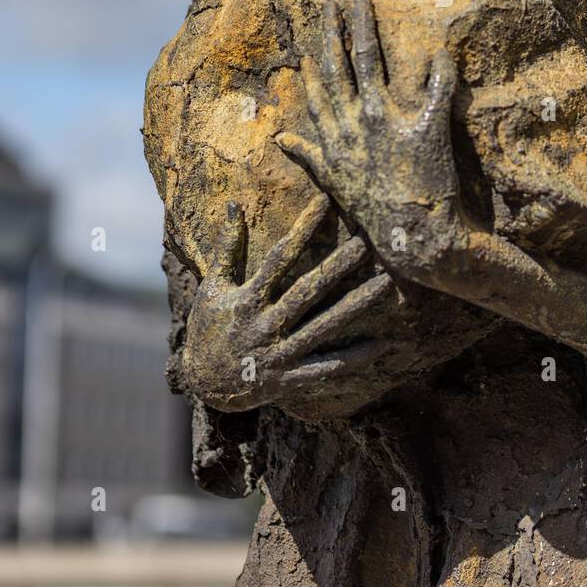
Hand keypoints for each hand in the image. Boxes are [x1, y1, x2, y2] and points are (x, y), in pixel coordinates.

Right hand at [181, 194, 392, 412]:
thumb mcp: (211, 287)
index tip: (325, 202)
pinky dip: (354, 358)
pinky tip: (381, 344)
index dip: (302, 228)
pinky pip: (327, 367)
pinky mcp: (290, 377)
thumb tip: (235, 204)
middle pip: (310, 290)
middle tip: (367, 243)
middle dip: (339, 265)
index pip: (279, 257)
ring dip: (357, 305)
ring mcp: (280, 352)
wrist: (200, 385)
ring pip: (325, 326)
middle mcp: (267, 324)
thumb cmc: (207, 329)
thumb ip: (226, 247)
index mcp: (248, 299)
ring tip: (386, 285)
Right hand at [276, 0, 467, 286]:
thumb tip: (281, 138)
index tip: (309, 34)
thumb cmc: (375, 211)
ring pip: (370, 63)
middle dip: (334, 29)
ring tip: (362, 0)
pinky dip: (439, 70)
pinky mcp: (423, 129)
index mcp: (336, 138)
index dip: (313, 60)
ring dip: (365, 28)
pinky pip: (433, 90)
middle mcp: (355, 125)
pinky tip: (440, 50)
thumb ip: (309, 156)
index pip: (319, 90)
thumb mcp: (334, 183)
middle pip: (339, 66)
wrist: (416, 241)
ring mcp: (386, 125)